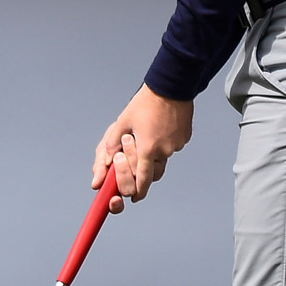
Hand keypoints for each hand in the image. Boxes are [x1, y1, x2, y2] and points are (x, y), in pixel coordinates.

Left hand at [92, 85, 193, 210]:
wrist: (170, 86)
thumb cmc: (144, 104)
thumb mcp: (121, 124)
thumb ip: (110, 148)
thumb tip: (102, 170)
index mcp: (147, 149)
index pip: (141, 181)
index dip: (136, 192)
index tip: (131, 198)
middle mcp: (163, 151)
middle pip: (151, 174)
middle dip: (140, 170)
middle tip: (130, 158)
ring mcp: (176, 145)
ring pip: (161, 161)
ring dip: (150, 156)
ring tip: (144, 136)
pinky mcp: (183, 139)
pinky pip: (170, 149)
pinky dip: (161, 144)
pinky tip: (156, 128)